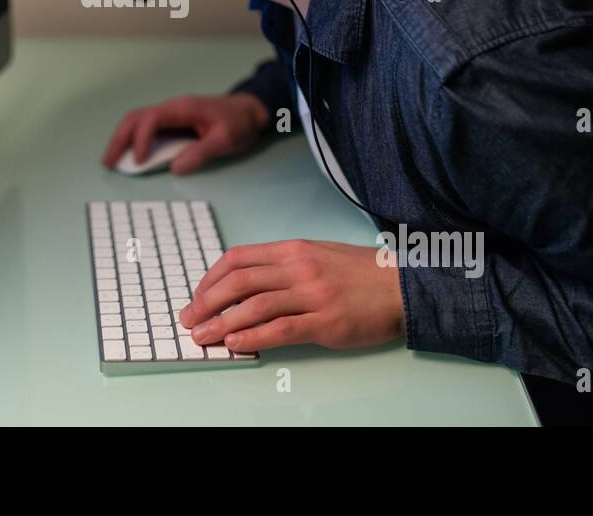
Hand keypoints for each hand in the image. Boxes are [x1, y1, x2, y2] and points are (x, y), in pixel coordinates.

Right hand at [101, 93, 269, 174]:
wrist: (250, 111)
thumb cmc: (240, 123)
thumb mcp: (226, 140)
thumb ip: (201, 152)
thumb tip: (175, 168)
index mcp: (183, 108)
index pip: (152, 119)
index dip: (142, 139)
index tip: (141, 161)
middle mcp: (172, 108)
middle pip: (136, 117)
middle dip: (120, 139)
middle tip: (108, 161)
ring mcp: (171, 114)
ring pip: (137, 121)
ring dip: (122, 139)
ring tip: (112, 160)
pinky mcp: (172, 122)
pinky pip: (147, 129)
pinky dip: (133, 141)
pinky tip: (129, 155)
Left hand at [178, 240, 405, 351]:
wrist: (404, 286)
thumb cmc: (361, 273)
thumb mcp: (318, 254)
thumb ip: (284, 265)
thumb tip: (247, 282)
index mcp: (294, 249)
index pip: (238, 258)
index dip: (211, 278)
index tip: (197, 295)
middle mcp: (299, 268)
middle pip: (238, 281)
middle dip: (206, 301)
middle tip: (189, 319)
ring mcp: (312, 294)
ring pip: (254, 306)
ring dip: (221, 323)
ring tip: (203, 336)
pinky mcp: (326, 322)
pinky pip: (281, 329)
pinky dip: (253, 336)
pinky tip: (235, 343)